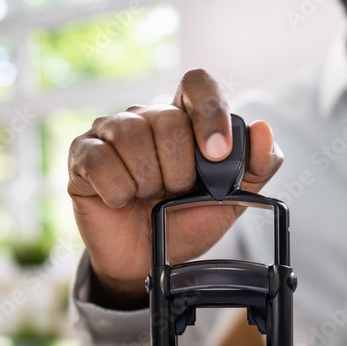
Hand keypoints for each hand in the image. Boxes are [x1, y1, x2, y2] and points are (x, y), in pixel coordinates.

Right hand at [67, 69, 282, 308]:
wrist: (146, 261)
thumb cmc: (183, 223)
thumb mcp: (231, 200)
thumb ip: (256, 167)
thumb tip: (263, 130)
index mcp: (184, 118)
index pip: (197, 83)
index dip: (209, 113)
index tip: (217, 154)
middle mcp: (147, 116)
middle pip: (167, 119)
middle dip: (178, 169)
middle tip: (174, 191)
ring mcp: (111, 132)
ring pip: (132, 135)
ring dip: (147, 180)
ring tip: (148, 196)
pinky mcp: (83, 154)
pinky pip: (100, 160)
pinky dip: (117, 190)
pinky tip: (121, 201)